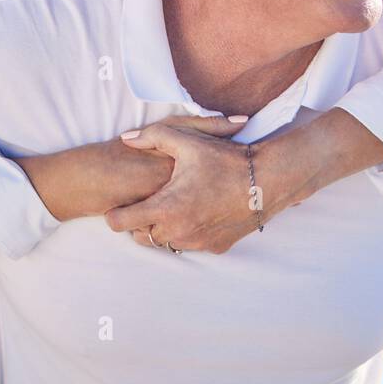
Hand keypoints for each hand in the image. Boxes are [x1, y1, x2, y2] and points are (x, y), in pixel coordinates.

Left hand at [104, 114, 276, 253]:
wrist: (268, 181)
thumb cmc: (225, 159)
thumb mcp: (187, 140)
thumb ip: (152, 136)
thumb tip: (126, 138)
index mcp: (166, 208)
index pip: (120, 223)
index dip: (114, 214)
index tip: (118, 204)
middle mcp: (178, 231)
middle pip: (140, 237)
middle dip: (139, 222)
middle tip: (148, 202)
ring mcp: (197, 243)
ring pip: (165, 243)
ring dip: (162, 228)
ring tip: (172, 205)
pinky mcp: (215, 247)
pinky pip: (190, 244)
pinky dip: (186, 232)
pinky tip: (196, 212)